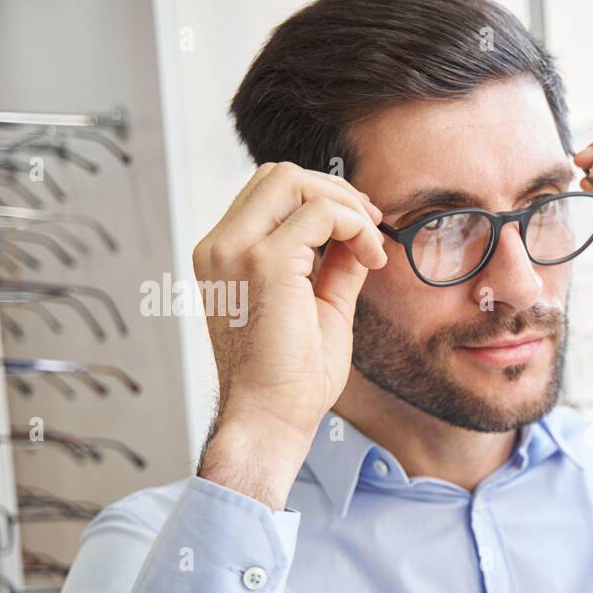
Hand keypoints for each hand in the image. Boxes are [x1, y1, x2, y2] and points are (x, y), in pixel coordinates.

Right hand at [191, 162, 387, 505]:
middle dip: (334, 191)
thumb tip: (359, 232)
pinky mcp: (265, 262)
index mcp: (224, 255)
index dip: (321, 198)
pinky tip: (371, 259)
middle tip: (372, 225)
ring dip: (346, 206)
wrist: (272, 416)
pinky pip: (320, 214)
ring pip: (294, 181)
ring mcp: (236, 250)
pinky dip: (355, 227)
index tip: (360, 227)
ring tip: (371, 248)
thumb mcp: (319, 304)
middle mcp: (220, 246)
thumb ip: (333, 264)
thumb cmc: (291, 376)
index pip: (269, 194)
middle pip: (279, 175)